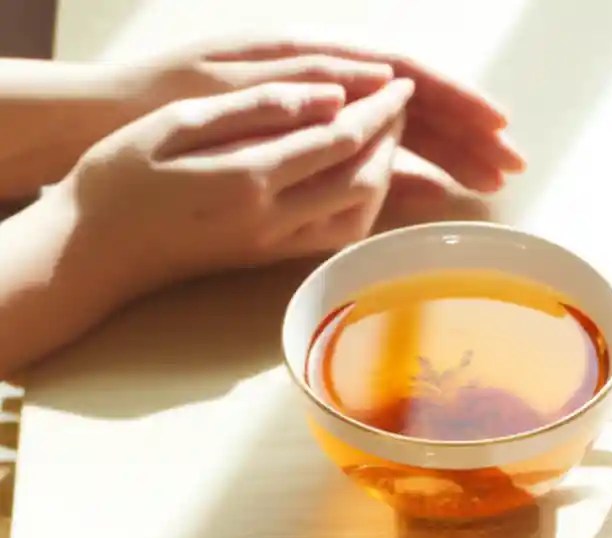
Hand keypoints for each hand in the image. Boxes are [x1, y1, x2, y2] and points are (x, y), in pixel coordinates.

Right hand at [63, 78, 411, 300]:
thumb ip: (255, 109)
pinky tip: (359, 175)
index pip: (340, 139)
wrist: (92, 249)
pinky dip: (363, 203)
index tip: (398, 84)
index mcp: (249, 177)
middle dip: (391, 139)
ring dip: (383, 173)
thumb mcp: (177, 124)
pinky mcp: (271, 258)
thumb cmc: (120, 176)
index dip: (379, 109)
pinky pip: (337, 234)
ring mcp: (274, 245)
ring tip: (382, 134)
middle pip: (364, 180)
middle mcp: (273, 218)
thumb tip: (327, 95)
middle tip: (396, 103)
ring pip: (359, 214)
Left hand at [123, 37, 523, 193]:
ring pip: (405, 133)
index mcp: (321, 62)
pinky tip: (440, 190)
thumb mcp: (238, 85)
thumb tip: (378, 89)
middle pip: (419, 107)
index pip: (408, 75)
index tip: (498, 127)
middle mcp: (332, 86)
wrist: (123, 120)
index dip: (458, 101)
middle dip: (470, 135)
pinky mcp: (314, 142)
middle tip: (515, 165)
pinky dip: (412, 171)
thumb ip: (307, 85)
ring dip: (451, 155)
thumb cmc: (176, 97)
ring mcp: (326, 115)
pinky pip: (377, 156)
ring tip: (493, 181)